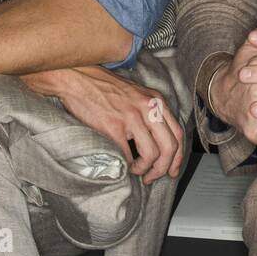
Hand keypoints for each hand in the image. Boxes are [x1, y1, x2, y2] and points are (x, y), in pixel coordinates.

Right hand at [44, 66, 183, 184]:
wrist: (79, 79)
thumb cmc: (105, 88)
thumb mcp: (137, 95)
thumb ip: (150, 112)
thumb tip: (158, 142)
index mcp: (156, 101)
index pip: (178, 134)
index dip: (177, 157)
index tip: (172, 170)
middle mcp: (148, 108)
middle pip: (170, 147)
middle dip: (163, 168)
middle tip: (152, 176)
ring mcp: (132, 117)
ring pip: (152, 154)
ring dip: (144, 169)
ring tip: (135, 169)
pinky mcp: (114, 126)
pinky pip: (128, 155)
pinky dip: (128, 165)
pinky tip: (123, 163)